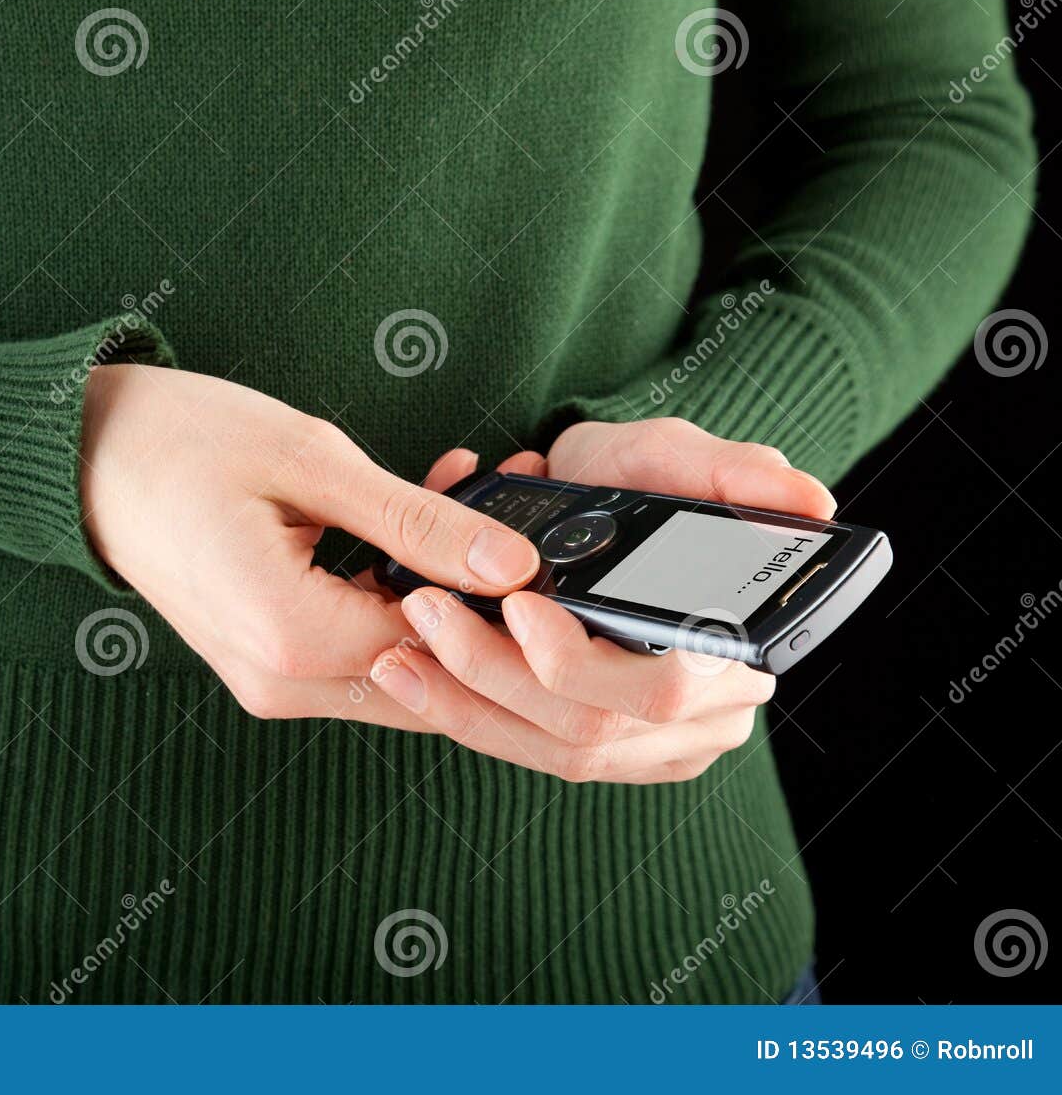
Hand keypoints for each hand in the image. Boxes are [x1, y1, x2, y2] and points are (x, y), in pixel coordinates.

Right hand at [79, 363, 540, 731]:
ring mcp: (272, 681)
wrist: (85, 455)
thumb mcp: (312, 463)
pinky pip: (361, 647)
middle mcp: (282, 682)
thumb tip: (512, 563)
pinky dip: (399, 595)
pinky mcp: (269, 662)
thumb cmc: (183, 441)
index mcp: (293, 638)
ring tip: (471, 495)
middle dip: (486, 605)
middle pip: (434, 680)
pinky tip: (417, 522)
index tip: (546, 535)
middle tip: (520, 513)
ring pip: (405, 667)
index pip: (446, 650)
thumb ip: (416, 522)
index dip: (508, 602)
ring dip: (445, 595)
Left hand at [369, 417, 835, 783]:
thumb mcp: (675, 453)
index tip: (517, 607)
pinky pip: (522, 748)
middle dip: (497, 675)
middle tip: (427, 611)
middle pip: (592, 731)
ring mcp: (643, 744)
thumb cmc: (638, 475)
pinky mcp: (587, 746)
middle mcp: (701, 716)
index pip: (665, 690)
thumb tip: (808, 498)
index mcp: (735, 654)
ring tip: (395, 651)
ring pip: (546, 750)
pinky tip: (406, 672)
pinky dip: (458, 712)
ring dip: (461, 702)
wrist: (595, 500)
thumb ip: (734, 468)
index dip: (586, 663)